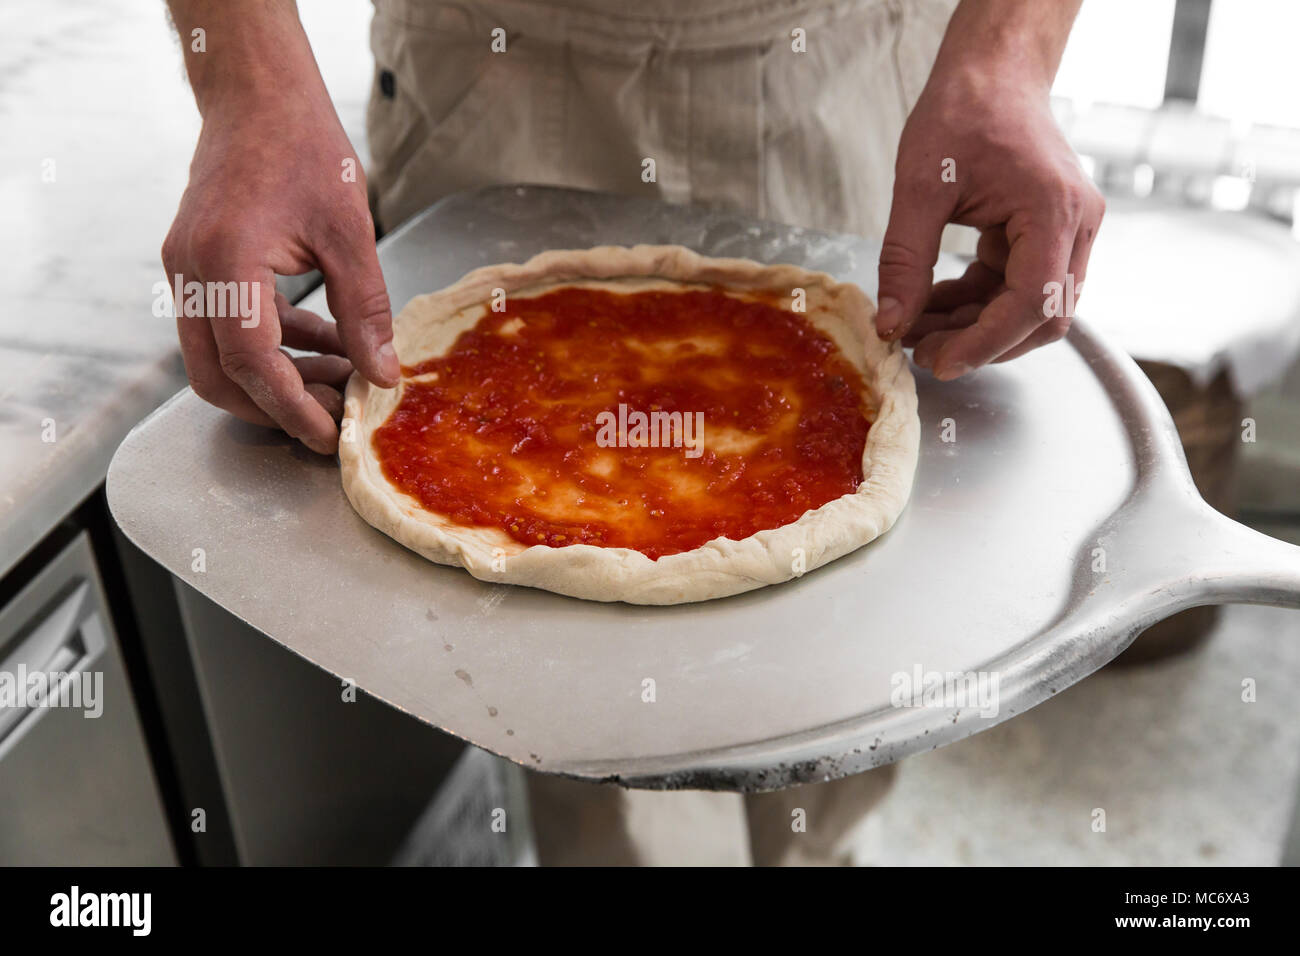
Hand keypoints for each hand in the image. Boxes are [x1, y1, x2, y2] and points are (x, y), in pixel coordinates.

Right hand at [161, 61, 396, 453]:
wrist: (259, 95)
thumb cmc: (303, 147)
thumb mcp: (350, 232)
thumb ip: (365, 309)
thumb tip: (382, 375)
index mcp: (225, 261)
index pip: (250, 362)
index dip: (290, 407)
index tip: (327, 435)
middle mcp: (192, 271)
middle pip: (217, 375)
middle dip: (273, 407)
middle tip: (330, 420)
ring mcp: (188, 269)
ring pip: (220, 356)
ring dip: (278, 377)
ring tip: (342, 380)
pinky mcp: (200, 265)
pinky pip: (230, 325)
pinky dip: (276, 343)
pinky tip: (328, 345)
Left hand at [876, 65, 1104, 378]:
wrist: (992, 73)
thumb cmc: (963, 112)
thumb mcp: (919, 186)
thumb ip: (904, 261)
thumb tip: (891, 325)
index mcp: (1054, 210)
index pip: (1032, 303)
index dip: (986, 342)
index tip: (939, 361)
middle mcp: (1076, 226)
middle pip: (1042, 317)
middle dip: (981, 342)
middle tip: (922, 349)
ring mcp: (1068, 232)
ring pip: (1030, 309)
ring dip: (975, 326)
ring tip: (916, 326)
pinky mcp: (1049, 235)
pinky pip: (1018, 287)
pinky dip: (977, 303)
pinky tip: (932, 303)